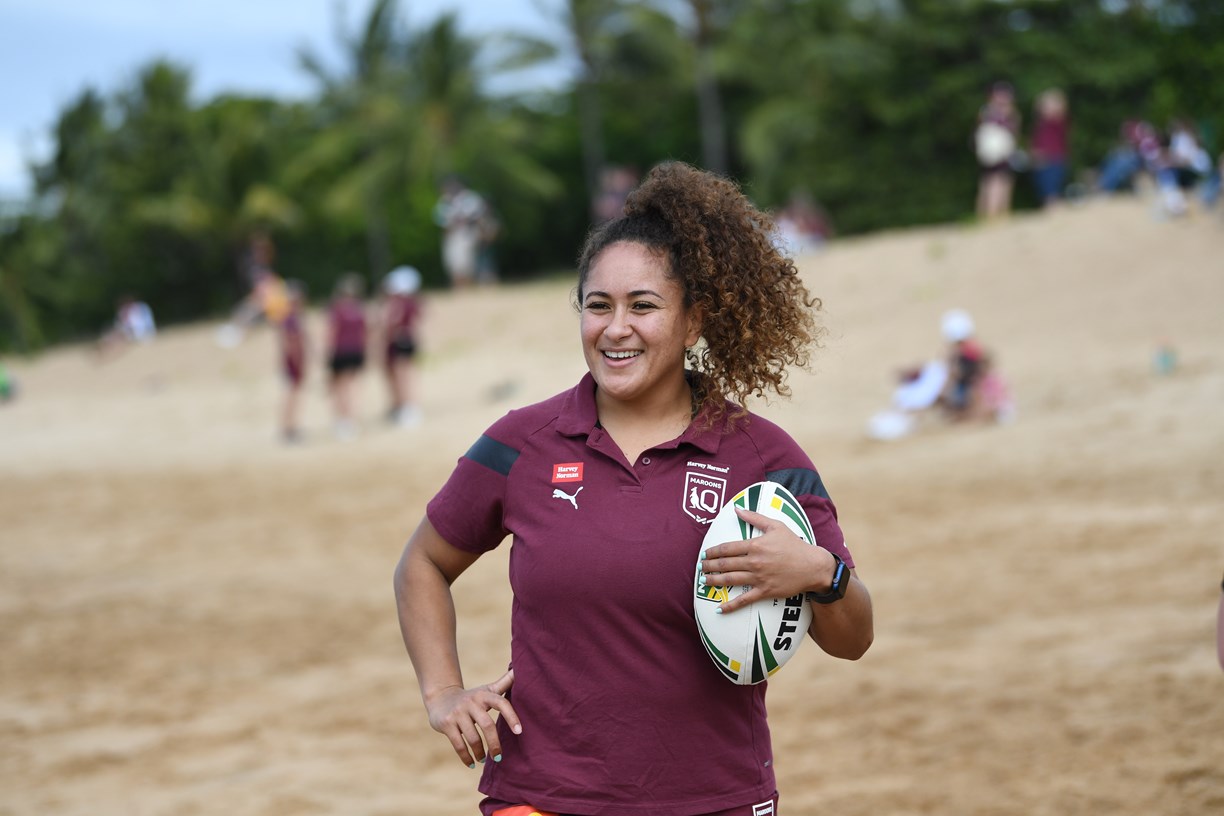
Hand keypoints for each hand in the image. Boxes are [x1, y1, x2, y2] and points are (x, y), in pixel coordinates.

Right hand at [424, 669, 519, 767]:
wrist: (441, 697)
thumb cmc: (472, 697)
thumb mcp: (488, 689)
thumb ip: (505, 682)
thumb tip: (520, 670)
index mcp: (484, 695)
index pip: (501, 703)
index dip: (512, 717)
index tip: (519, 732)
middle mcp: (471, 702)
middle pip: (487, 725)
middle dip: (494, 743)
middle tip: (499, 757)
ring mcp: (457, 713)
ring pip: (472, 737)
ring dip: (480, 752)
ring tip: (484, 760)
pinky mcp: (446, 724)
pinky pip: (458, 744)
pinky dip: (466, 757)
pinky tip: (472, 764)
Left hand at [700, 508, 833, 614]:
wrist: (812, 566)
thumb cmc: (794, 544)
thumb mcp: (776, 526)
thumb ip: (754, 517)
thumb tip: (737, 509)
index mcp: (755, 545)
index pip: (727, 548)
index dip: (713, 551)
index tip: (705, 553)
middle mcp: (754, 562)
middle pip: (725, 564)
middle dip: (709, 566)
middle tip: (700, 567)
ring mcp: (759, 578)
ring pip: (730, 580)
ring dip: (714, 581)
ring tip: (703, 581)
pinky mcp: (765, 591)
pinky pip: (744, 600)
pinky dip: (731, 605)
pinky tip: (720, 608)